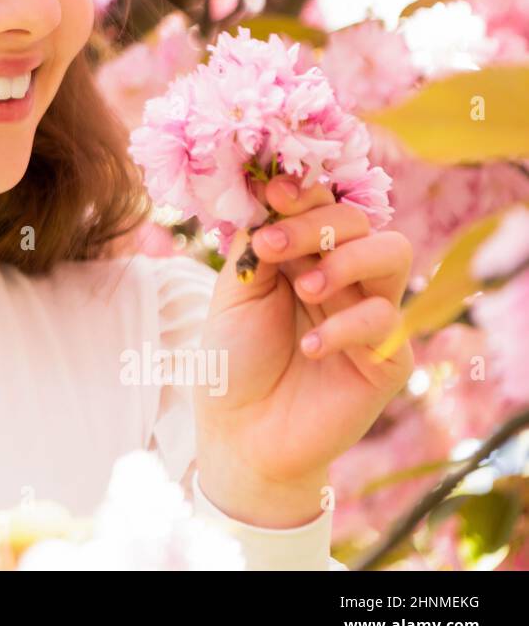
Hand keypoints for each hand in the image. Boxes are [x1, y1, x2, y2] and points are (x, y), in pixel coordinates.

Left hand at [192, 175, 414, 527]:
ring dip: (347, 260)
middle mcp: (342, 277)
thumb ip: (256, 247)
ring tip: (305, 288)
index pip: (320, 206)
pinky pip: (386, 321)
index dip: (302, 194)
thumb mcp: (234, 294)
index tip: (273, 192)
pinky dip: (345, 327)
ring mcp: (369, 313)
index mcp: (303, 256)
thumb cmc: (233, 361)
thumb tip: (269, 193)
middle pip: (358, 221)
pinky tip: (308, 346)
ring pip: (392, 254)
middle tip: (272, 246)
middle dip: (314, 223)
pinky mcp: (388, 357)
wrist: (240, 434)